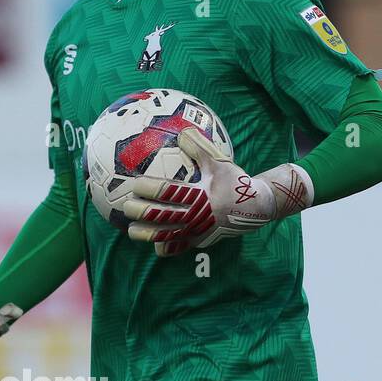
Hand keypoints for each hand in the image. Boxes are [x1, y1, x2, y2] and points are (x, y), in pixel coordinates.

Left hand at [119, 127, 312, 257]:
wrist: (255, 207)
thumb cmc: (235, 181)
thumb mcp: (220, 161)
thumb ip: (199, 148)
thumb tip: (182, 132)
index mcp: (201, 194)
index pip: (168, 191)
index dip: (149, 188)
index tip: (135, 184)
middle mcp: (198, 215)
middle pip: (162, 215)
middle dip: (141, 211)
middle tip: (126, 206)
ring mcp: (198, 231)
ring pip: (167, 235)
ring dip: (147, 233)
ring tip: (130, 230)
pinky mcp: (201, 241)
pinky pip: (180, 247)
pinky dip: (165, 247)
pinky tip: (154, 245)